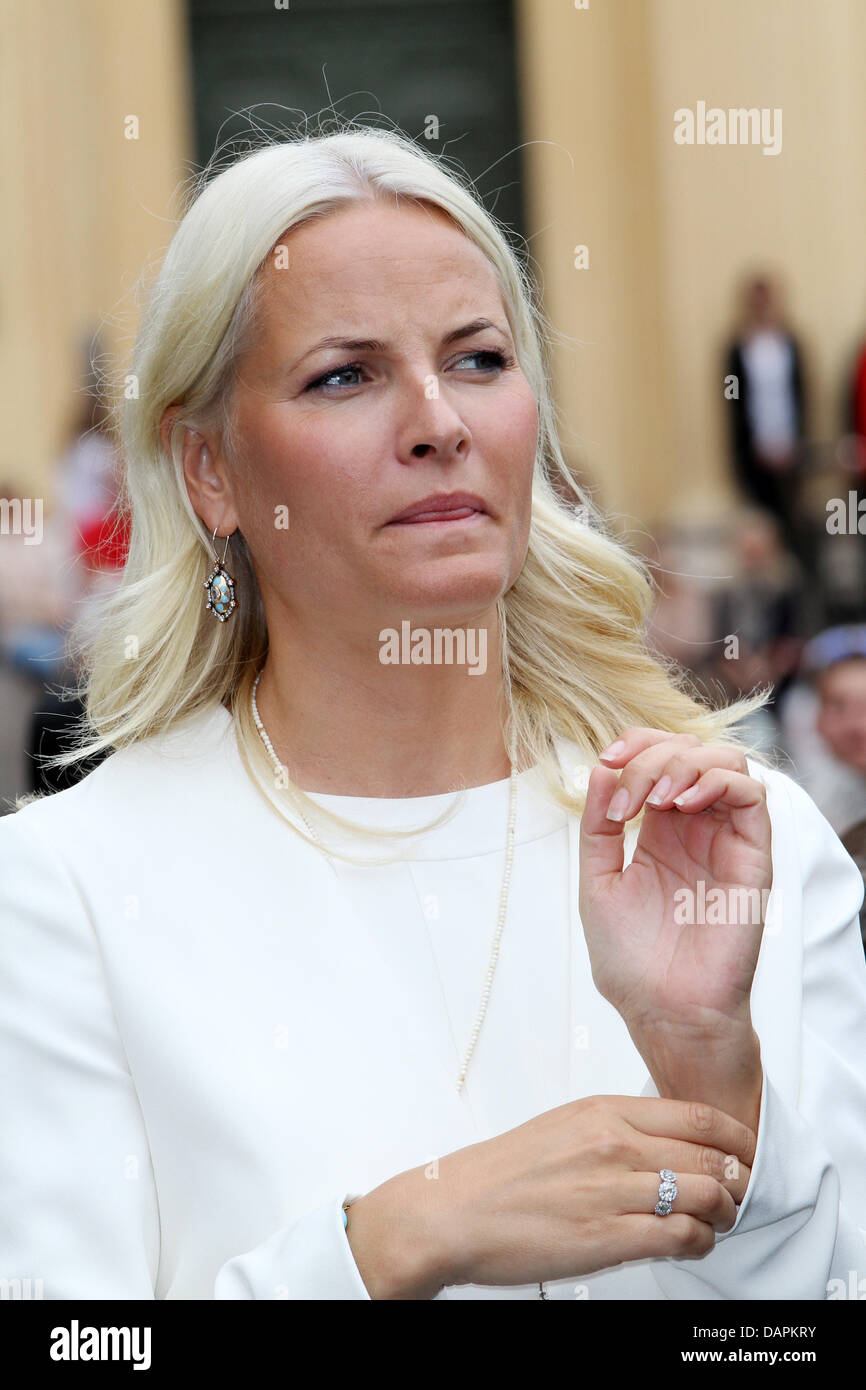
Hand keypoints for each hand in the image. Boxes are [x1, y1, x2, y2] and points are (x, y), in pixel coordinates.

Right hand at [348, 1094, 756, 1296]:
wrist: (452, 1212)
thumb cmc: (501, 1175)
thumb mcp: (563, 1128)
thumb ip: (615, 1130)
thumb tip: (662, 1144)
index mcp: (603, 1111)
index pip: (698, 1116)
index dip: (737, 1137)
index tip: (747, 1151)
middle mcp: (614, 1144)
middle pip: (711, 1156)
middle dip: (738, 1178)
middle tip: (739, 1192)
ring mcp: (612, 1190)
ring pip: (706, 1196)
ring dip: (724, 1213)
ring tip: (717, 1221)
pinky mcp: (607, 1237)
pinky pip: (681, 1236)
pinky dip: (700, 1242)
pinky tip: (691, 1243)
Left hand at [578, 727, 770, 1127]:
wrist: (664, 1010)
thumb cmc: (631, 959)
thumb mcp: (597, 881)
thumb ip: (598, 825)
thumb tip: (601, 769)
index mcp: (658, 829)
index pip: (657, 757)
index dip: (635, 744)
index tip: (607, 760)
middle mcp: (695, 828)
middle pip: (690, 750)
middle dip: (652, 754)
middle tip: (627, 793)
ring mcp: (725, 839)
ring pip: (726, 761)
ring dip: (684, 763)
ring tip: (655, 800)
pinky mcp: (752, 857)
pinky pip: (752, 796)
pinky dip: (717, 782)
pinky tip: (681, 805)